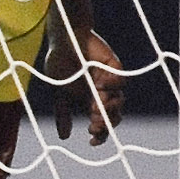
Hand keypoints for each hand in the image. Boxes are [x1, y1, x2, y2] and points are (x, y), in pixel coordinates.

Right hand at [69, 26, 126, 145]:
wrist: (63, 37)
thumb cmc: (60, 61)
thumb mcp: (59, 91)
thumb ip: (63, 113)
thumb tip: (65, 137)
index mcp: (90, 100)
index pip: (101, 123)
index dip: (100, 135)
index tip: (91, 142)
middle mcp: (103, 92)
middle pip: (113, 116)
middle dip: (105, 124)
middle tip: (93, 124)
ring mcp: (110, 80)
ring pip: (118, 101)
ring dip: (108, 108)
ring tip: (94, 108)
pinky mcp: (114, 67)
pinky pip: (120, 82)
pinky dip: (112, 86)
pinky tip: (99, 85)